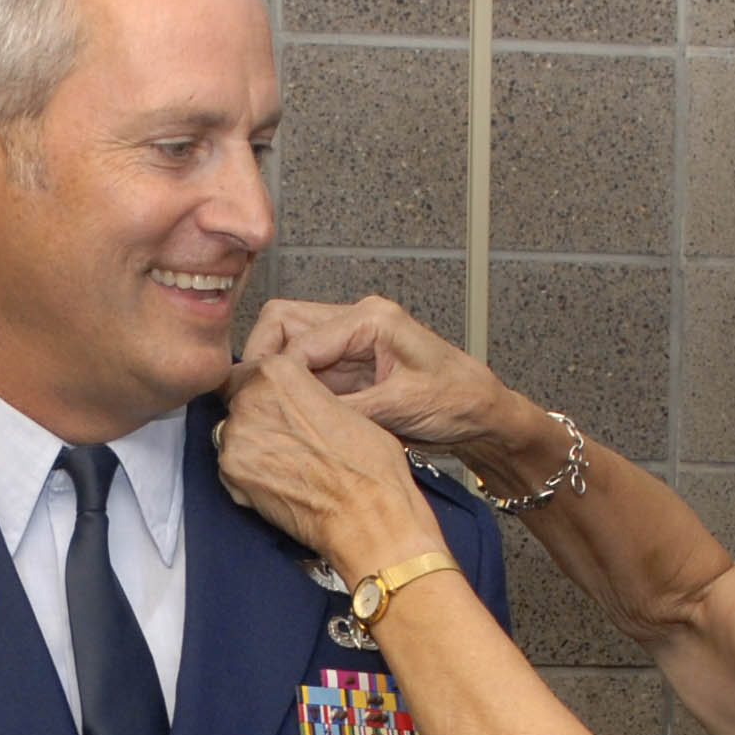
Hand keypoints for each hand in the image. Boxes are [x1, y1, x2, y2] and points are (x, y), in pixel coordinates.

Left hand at [219, 353, 439, 583]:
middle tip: (288, 437)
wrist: (366, 515)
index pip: (249, 369)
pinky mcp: (231, 477)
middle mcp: (248, 401)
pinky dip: (248, 472)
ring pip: (232, 433)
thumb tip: (288, 401)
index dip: (262, 388)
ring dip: (251, 443)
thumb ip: (302, 394)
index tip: (275, 402)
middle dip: (256, 414)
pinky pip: (231, 466)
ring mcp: (234, 440)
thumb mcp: (341, 404)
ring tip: (288, 462)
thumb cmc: (368, 464)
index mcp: (277, 373)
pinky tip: (280, 481)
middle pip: (237, 400)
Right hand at [240, 294, 534, 457]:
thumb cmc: (459, 401)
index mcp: (371, 318)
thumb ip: (349, 408)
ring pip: (287, 345)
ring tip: (266, 411)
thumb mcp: (402, 408)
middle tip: (252, 400)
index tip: (258, 404)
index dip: (273, 372)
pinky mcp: (348, 366)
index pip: (297, 335)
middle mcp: (356, 320)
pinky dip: (291, 390)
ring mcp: (350, 342)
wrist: (483, 414)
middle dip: (261, 360)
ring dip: (275, 376)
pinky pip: (305, 370)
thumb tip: (300, 415)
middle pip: (282, 323)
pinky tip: (287, 416)